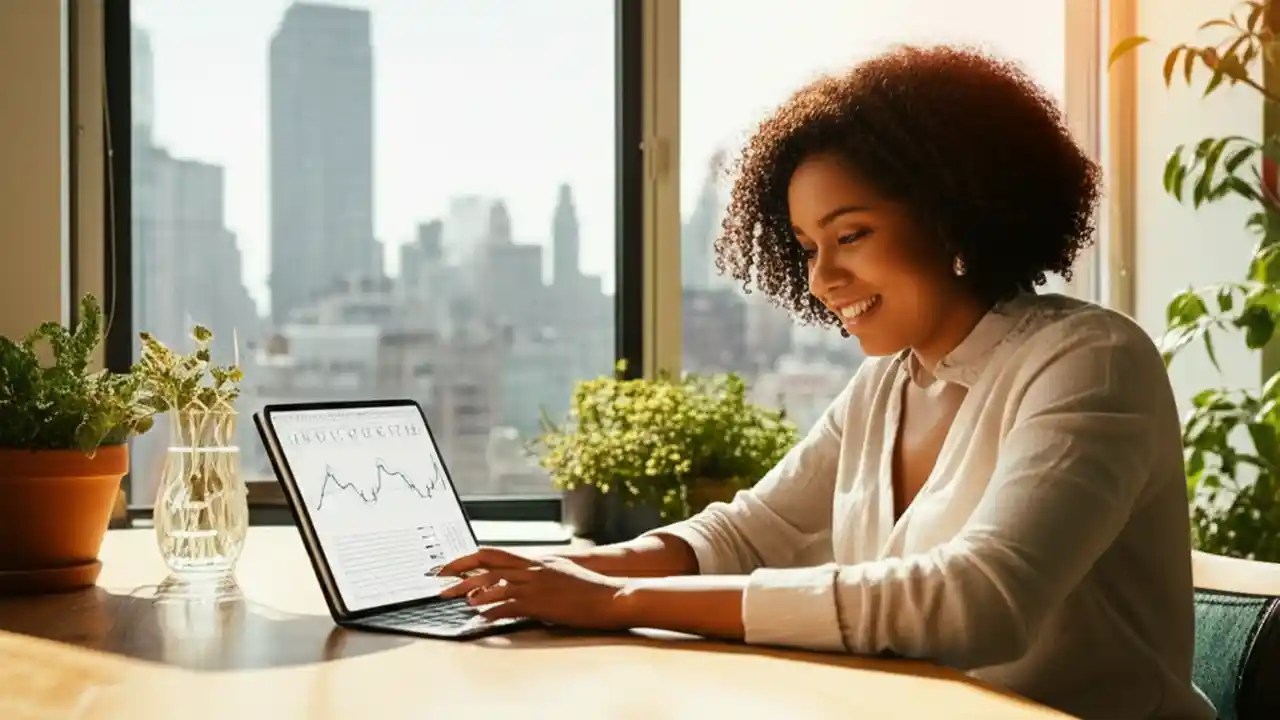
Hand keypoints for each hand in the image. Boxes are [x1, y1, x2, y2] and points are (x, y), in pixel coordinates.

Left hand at [438, 548, 630, 629]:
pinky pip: (508, 606)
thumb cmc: (587, 589)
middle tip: (438, 580)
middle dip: (459, 571)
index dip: (467, 558)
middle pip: (486, 564)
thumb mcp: (560, 572)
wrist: (610, 596)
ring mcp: (535, 585)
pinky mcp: (540, 604)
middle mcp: (532, 568)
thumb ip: (537, 574)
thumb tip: (516, 582)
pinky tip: (480, 618)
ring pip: (493, 584)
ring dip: (470, 592)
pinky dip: (491, 612)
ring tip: (454, 599)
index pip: (493, 553)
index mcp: (535, 560)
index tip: (449, 565)